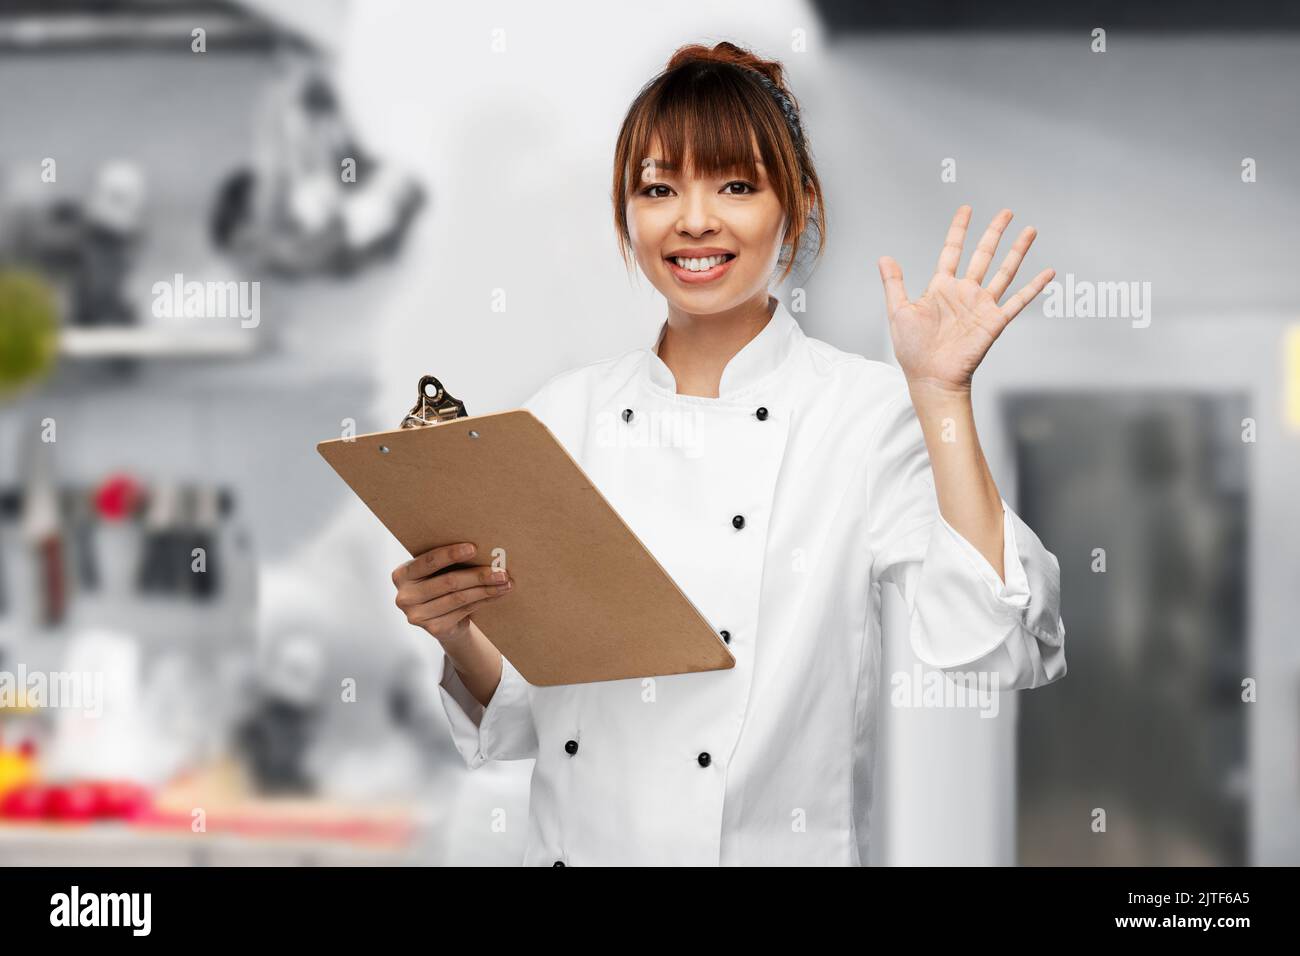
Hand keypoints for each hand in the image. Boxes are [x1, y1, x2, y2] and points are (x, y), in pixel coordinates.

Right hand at [391, 542, 513, 644]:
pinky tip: (498, 593)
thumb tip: (482, 548)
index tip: (473, 548)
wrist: (441, 618)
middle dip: (477, 575)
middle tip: (501, 571)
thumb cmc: (440, 584)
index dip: (451, 554)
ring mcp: (418, 615)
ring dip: (486, 589)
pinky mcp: (434, 628)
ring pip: (459, 598)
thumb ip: (447, 561)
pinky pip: (464, 610)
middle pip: (448, 582)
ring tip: (505, 582)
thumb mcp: (436, 571)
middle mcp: (405, 596)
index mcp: (402, 574)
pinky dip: (484, 600)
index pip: (428, 562)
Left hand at [877, 205, 1053, 394]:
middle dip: (995, 232)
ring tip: (1030, 230)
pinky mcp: (995, 321)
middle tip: (1006, 211)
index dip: (960, 229)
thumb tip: (884, 257)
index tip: (967, 209)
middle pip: (983, 254)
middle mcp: (965, 293)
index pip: (952, 251)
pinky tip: (1048, 272)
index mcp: (941, 288)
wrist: (931, 378)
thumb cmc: (913, 351)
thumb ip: (894, 283)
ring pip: (1004, 271)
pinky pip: (1018, 301)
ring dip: (1018, 251)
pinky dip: (1034, 287)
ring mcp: (982, 306)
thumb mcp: (899, 311)